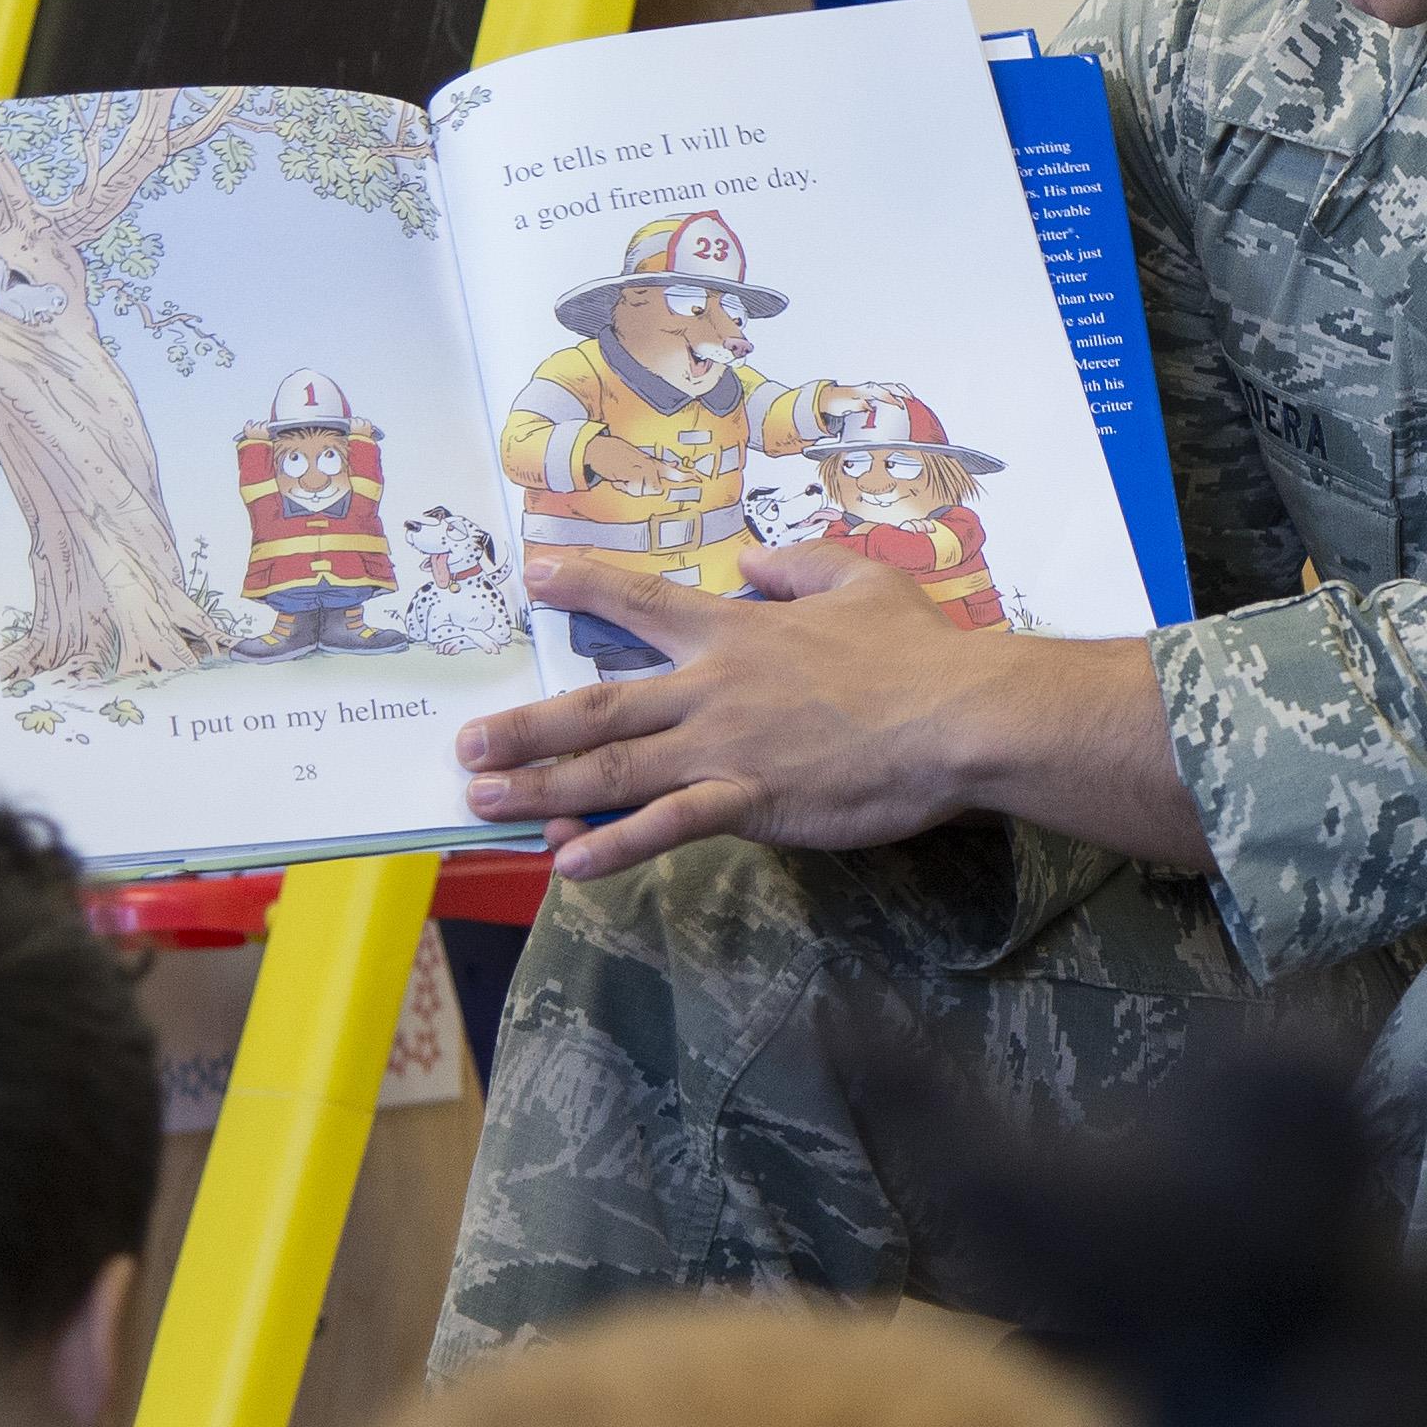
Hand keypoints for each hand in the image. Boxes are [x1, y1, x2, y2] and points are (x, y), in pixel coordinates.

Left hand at [458, 546, 1209, 880]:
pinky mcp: (752, 801)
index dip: (582, 586)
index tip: (530, 573)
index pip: (642, 602)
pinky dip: (613, 846)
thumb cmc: (921, 651)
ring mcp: (725, 747)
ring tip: (482, 798)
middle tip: (467, 742)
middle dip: (526, 725)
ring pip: (611, 769)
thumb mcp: (863, 579)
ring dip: (541, 786)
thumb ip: (800, 565)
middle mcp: (712, 688)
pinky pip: (667, 827)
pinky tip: (567, 866)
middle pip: (597, 705)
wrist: (960, 715)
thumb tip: (753, 561)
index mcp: (737, 632)